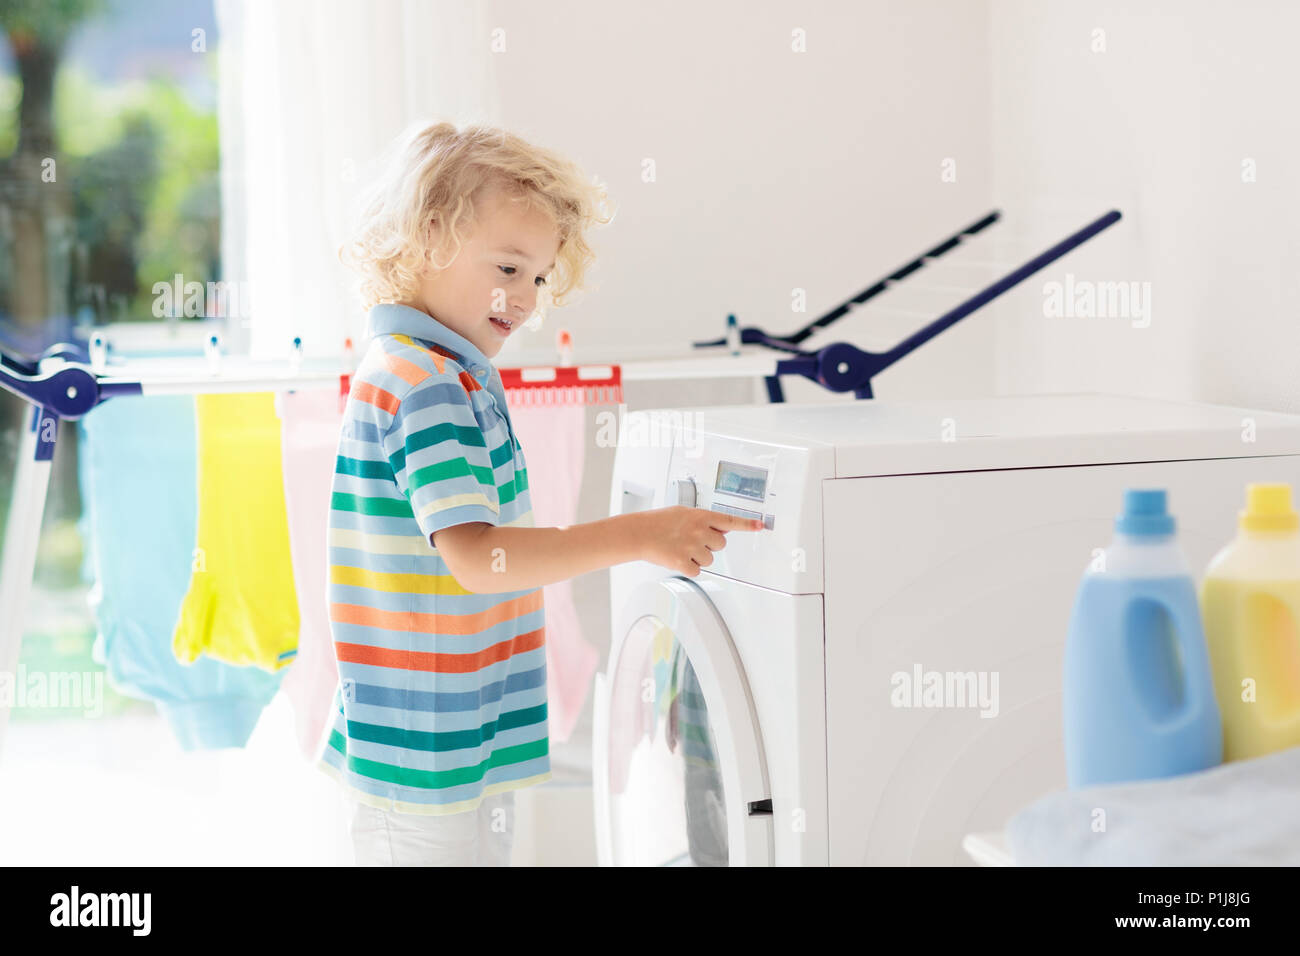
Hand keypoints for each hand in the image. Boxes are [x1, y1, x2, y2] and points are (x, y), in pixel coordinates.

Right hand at [637, 505, 763, 576]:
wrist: (639, 533)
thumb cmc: (659, 522)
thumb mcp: (683, 513)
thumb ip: (703, 521)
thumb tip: (720, 531)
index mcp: (701, 516)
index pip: (729, 520)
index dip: (747, 524)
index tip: (760, 526)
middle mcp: (699, 531)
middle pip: (720, 545)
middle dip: (709, 545)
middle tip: (690, 540)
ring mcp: (692, 547)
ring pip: (709, 560)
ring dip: (698, 557)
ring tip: (680, 548)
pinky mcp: (684, 562)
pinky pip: (697, 571)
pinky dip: (688, 568)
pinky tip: (676, 558)